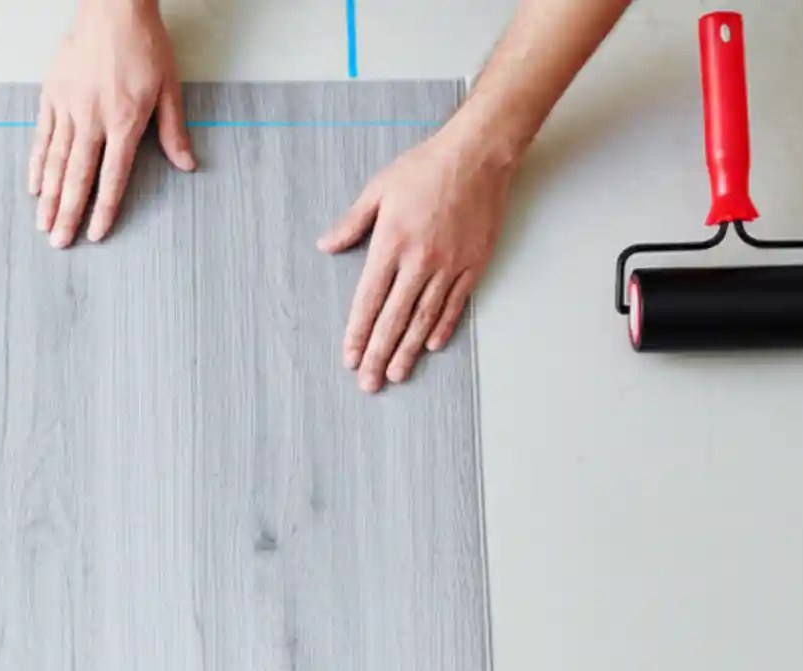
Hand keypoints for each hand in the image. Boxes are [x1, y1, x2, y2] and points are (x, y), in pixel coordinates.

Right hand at [30, 1, 195, 248]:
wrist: (114, 9)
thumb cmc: (143, 45)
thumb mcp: (169, 88)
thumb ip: (173, 131)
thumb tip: (187, 164)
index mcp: (124, 122)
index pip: (112, 177)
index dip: (103, 209)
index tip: (95, 234)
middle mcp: (93, 120)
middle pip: (77, 177)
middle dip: (68, 214)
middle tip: (59, 242)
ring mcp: (69, 108)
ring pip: (55, 161)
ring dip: (48, 196)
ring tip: (43, 224)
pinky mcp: (52, 96)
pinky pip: (41, 136)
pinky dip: (37, 163)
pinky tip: (34, 186)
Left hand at [318, 122, 515, 392]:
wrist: (476, 157)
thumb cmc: (424, 168)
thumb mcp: (378, 190)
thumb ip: (351, 223)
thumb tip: (325, 245)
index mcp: (391, 244)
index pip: (369, 300)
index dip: (358, 332)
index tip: (349, 356)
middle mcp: (419, 261)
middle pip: (394, 318)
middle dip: (378, 353)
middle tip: (368, 382)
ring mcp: (448, 266)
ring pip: (424, 318)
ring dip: (408, 350)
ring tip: (396, 374)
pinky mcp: (472, 265)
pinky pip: (454, 304)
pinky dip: (442, 327)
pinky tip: (430, 347)